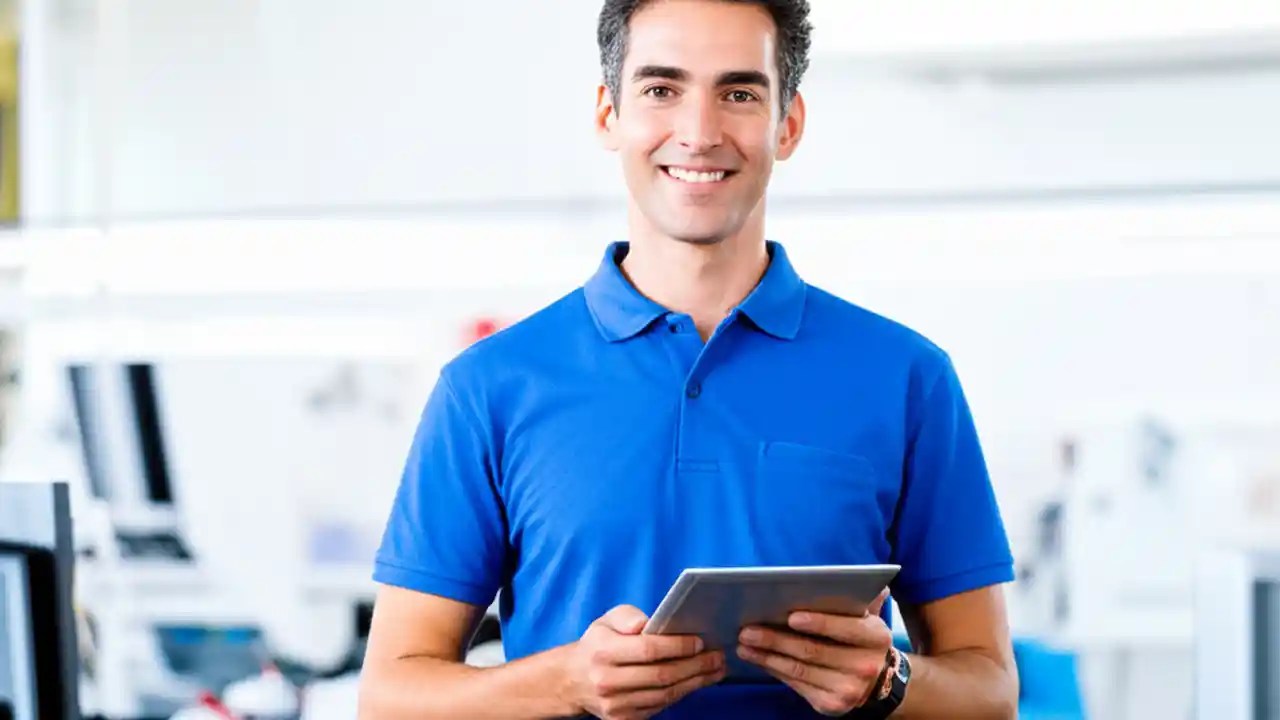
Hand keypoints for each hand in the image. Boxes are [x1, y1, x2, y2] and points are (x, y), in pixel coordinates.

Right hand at [561, 605, 725, 719]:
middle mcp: (607, 680)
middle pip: (661, 675)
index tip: (700, 641)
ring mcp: (615, 705)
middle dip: (695, 666)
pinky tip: (696, 682)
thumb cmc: (597, 644)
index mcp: (603, 651)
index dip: (678, 646)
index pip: (648, 650)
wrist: (573, 681)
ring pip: (664, 695)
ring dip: (695, 682)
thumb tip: (649, 623)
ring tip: (715, 670)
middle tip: (717, 656)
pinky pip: (660, 707)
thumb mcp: (606, 620)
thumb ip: (627, 615)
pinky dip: (681, 694)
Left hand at [736, 589, 893, 716]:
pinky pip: (795, 684)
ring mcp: (848, 689)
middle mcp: (865, 666)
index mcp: (876, 637)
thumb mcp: (868, 619)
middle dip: (776, 640)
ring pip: (799, 669)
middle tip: (748, 630)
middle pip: (813, 651)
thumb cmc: (861, 640)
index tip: (790, 616)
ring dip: (767, 656)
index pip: (846, 628)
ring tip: (744, 644)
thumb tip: (852, 577)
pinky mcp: (831, 704)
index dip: (819, 623)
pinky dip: (773, 670)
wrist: (878, 683)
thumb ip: (859, 599)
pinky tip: (757, 659)